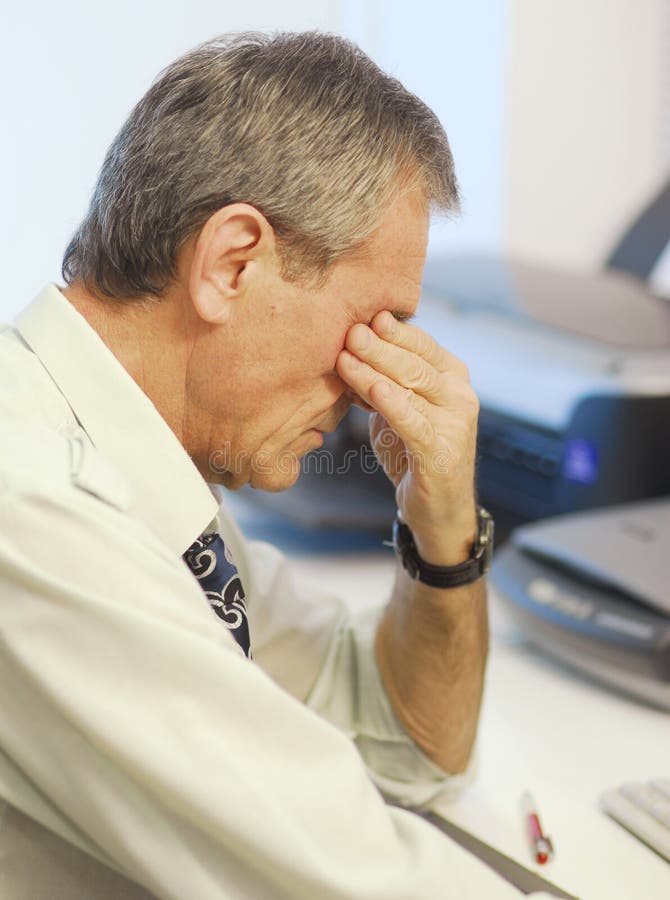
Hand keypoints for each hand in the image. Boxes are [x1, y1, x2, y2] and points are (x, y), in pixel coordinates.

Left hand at [336, 310, 478, 565]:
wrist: (437, 508)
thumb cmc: (413, 451)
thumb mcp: (396, 409)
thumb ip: (383, 381)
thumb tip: (350, 348)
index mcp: (452, 376)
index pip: (421, 343)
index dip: (391, 330)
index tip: (361, 315)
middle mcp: (459, 394)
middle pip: (415, 361)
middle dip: (378, 345)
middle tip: (349, 331)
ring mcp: (455, 423)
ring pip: (412, 387)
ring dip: (375, 370)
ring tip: (346, 355)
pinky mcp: (442, 452)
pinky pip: (414, 422)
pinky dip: (392, 403)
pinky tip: (372, 389)